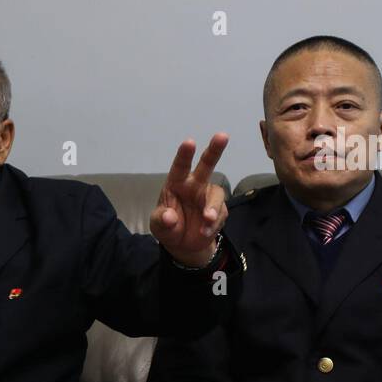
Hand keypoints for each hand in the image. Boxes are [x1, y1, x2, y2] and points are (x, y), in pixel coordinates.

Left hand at [150, 133, 229, 266]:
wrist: (183, 245)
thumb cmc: (168, 227)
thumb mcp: (158, 226)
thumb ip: (162, 221)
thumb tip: (170, 217)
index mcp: (176, 183)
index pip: (180, 166)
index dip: (184, 154)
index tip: (189, 142)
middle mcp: (195, 185)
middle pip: (206, 164)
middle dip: (214, 150)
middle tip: (223, 136)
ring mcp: (208, 196)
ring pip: (216, 195)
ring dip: (212, 208)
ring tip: (207, 220)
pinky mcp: (219, 210)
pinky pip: (220, 214)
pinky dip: (213, 225)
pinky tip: (205, 232)